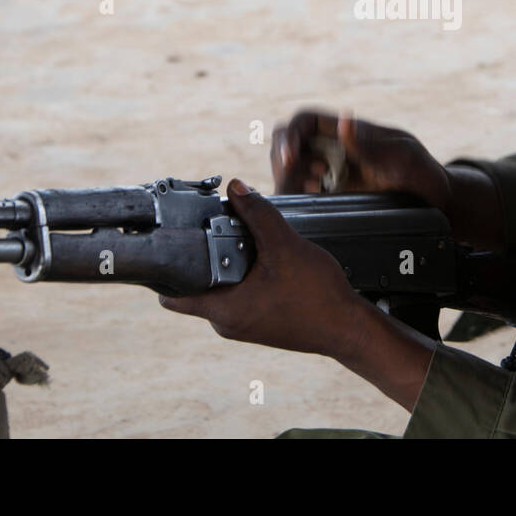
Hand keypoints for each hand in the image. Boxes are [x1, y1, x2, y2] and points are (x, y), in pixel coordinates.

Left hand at [158, 178, 364, 358]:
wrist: (349, 328)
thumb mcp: (285, 246)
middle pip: (197, 284)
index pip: (171, 296)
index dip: (166, 266)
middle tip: (217, 226)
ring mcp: (243, 323)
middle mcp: (227, 321)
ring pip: (220, 286)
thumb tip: (236, 188)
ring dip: (227, 262)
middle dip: (204, 255)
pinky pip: (238, 293)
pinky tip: (264, 256)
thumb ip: (258, 214)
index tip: (173, 239)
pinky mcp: (258, 320)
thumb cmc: (318, 297)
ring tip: (245, 238)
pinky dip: (244, 273)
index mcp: (224, 310)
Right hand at [270, 109, 451, 209]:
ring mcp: (331, 173)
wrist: (435, 204)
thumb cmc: (422, 173)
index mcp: (348, 132)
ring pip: (289, 169)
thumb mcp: (402, 156)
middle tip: (305, 176)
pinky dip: (295, 194)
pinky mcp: (332, 197)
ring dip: (289, 176)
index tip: (293, 156)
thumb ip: (370, 144)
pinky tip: (314, 197)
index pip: (304, 121)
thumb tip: (343, 121)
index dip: (291, 134)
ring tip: (315, 187)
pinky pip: (300, 192)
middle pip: (288, 143)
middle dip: (284, 158)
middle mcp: (334, 150)